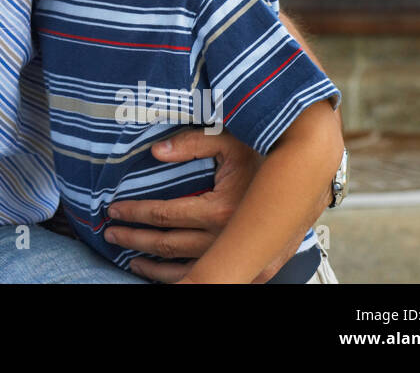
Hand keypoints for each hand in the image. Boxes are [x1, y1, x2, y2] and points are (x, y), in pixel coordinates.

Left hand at [103, 129, 259, 282]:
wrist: (309, 179)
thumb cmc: (265, 154)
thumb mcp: (229, 141)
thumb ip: (192, 144)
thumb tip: (155, 152)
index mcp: (221, 209)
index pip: (164, 216)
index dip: (135, 213)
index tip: (113, 210)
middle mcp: (227, 238)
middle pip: (167, 245)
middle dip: (134, 239)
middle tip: (110, 232)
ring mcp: (238, 256)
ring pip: (184, 268)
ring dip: (151, 266)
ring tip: (128, 257)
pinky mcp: (249, 266)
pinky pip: (206, 277)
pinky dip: (179, 278)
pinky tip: (161, 273)